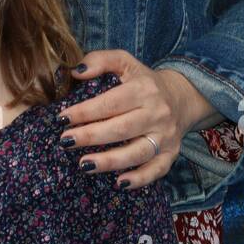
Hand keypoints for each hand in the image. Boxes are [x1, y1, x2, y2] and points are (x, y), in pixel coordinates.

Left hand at [59, 49, 207, 190]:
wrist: (180, 97)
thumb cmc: (143, 81)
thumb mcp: (125, 62)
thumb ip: (100, 60)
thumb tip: (75, 72)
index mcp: (144, 89)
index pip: (111, 103)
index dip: (85, 112)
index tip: (63, 119)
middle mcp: (157, 113)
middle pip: (121, 129)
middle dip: (91, 137)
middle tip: (65, 141)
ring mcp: (165, 136)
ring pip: (137, 152)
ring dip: (109, 161)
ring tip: (83, 164)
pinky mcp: (171, 153)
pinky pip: (156, 170)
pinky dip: (139, 179)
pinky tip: (118, 183)